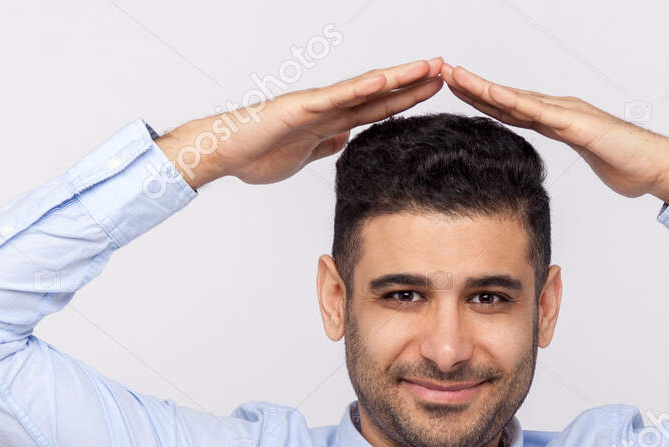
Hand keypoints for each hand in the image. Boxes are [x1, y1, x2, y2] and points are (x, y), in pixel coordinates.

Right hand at [156, 58, 445, 187]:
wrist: (224, 153)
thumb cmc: (255, 154)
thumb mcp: (304, 156)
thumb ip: (325, 144)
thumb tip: (345, 139)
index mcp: (331, 121)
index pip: (377, 109)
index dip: (406, 99)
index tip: (434, 90)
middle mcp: (328, 108)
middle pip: (380, 94)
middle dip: (413, 83)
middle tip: (445, 69)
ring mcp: (317, 105)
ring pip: (366, 89)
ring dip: (398, 78)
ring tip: (428, 67)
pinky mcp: (302, 109)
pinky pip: (337, 97)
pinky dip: (362, 88)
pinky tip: (385, 80)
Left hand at [441, 63, 668, 201]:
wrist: (656, 165)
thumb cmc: (628, 165)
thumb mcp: (586, 162)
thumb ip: (569, 158)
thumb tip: (552, 169)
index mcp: (557, 120)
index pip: (511, 109)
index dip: (482, 99)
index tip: (454, 91)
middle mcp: (558, 111)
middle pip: (507, 98)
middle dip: (473, 86)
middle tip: (442, 73)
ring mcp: (567, 114)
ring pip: (517, 98)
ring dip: (485, 87)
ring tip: (456, 76)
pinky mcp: (577, 124)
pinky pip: (539, 112)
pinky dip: (514, 102)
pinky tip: (492, 94)